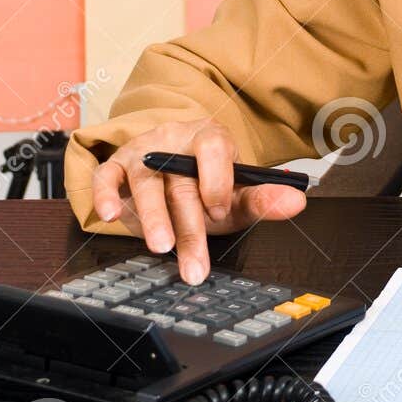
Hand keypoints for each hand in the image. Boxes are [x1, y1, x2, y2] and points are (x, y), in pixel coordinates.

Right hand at [90, 117, 305, 283]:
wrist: (175, 169)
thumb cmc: (207, 185)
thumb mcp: (237, 193)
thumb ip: (264, 199)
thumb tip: (296, 201)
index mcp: (209, 137)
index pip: (213, 148)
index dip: (216, 180)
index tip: (220, 210)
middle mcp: (174, 140)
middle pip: (181, 181)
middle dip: (189, 226)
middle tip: (195, 264)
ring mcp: (142, 151)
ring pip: (145, 182)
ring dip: (153, 217)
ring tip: (162, 246)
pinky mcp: (116, 166)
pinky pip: (105, 176)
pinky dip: (104, 194)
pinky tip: (109, 215)